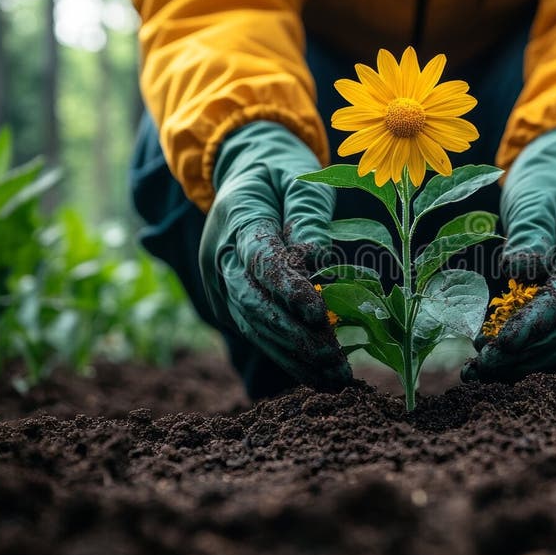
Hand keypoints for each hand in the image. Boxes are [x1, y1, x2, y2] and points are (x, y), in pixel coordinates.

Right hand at [199, 121, 351, 390]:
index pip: (261, 261)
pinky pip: (258, 333)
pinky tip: (320, 377)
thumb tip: (317, 256)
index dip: (289, 289)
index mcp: (237, 219)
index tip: (320, 313)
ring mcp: (220, 284)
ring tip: (336, 380)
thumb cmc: (281, 174)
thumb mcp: (300, 178)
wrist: (243, 175)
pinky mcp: (230, 303)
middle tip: (336, 362)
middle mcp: (220, 257)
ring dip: (295, 357)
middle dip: (295, 337)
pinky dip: (288, 356)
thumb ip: (308, 214)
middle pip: (254, 304)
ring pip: (254, 327)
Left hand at [462, 128, 555, 382]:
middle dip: (522, 352)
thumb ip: (532, 228)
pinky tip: (489, 362)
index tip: (504, 341)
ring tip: (476, 372)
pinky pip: (551, 338)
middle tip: (478, 367)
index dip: (537, 321)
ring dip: (520, 361)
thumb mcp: (539, 193)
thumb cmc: (551, 182)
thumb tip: (518, 267)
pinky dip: (523, 353)